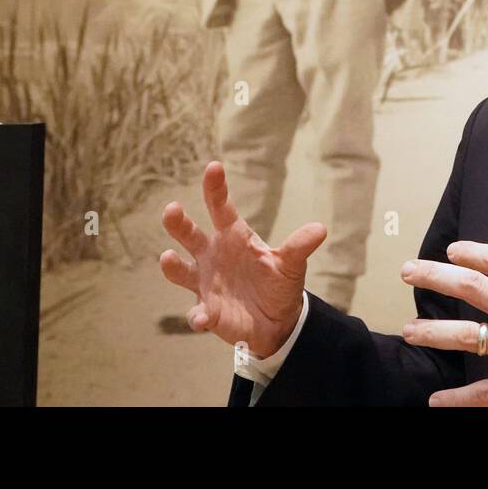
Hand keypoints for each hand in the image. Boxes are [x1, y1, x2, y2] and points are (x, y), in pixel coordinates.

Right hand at [159, 160, 325, 356]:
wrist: (276, 321)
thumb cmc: (278, 284)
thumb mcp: (291, 265)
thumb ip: (299, 247)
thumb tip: (320, 229)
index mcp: (233, 237)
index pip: (221, 208)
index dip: (215, 189)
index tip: (213, 167)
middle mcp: (213, 255)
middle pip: (189, 235)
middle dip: (178, 222)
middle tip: (172, 209)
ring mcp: (206, 282)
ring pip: (181, 271)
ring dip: (173, 266)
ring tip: (167, 258)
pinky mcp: (206, 311)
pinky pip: (197, 312)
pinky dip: (197, 315)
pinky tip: (202, 318)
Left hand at [400, 241, 487, 405]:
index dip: (468, 251)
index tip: (450, 249)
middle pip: (470, 286)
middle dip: (434, 276)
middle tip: (408, 271)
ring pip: (467, 335)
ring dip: (433, 333)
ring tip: (408, 331)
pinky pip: (484, 392)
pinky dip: (457, 399)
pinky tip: (436, 401)